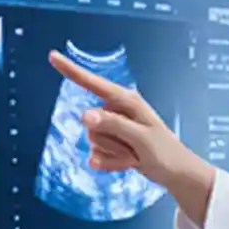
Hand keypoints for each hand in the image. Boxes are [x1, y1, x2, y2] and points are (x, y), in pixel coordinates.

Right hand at [48, 49, 214, 225]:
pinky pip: (95, 154)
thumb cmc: (165, 152)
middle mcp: (117, 110)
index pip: (92, 84)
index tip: (52, 56)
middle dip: (110, 141)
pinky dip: (110, 162)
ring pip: (91, 140)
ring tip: (135, 155)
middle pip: (90, 124)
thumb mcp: (140, 138)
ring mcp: (113, 127)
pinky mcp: (110, 143)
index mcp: (127, 101)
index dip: (71, 70)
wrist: (175, 172)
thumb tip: (85, 115)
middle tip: (135, 147)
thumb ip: (113, 125)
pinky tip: (128, 163)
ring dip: (112, 153)